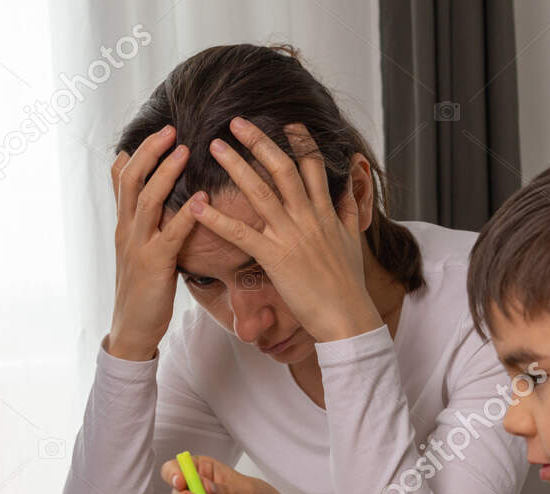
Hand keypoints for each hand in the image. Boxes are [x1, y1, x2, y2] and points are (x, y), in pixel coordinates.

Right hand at [106, 125, 199, 360]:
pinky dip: (186, 214)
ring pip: (147, 200)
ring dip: (166, 172)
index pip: (122, 178)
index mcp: (124, 225)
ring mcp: (138, 247)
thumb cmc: (141, 291)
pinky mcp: (154, 266)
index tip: (159, 130)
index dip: (137, 151)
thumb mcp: (137, 251)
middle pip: (131, 179)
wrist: (132, 329)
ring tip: (185, 151)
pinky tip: (202, 199)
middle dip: (150, 151)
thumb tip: (152, 202)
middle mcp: (127, 230)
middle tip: (171, 129)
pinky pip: (170, 234)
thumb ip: (143, 225)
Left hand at [190, 119, 382, 343]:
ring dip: (236, 166)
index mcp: (325, 211)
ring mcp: (290, 235)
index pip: (313, 166)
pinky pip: (239, 233)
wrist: (348, 315)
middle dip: (259, 141)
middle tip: (236, 122)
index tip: (288, 122)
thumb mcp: (353, 240)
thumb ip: (347, 210)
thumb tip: (350, 186)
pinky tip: (196, 204)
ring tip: (215, 146)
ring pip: (260, 192)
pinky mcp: (274, 257)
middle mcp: (307, 217)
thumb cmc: (349, 283)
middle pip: (282, 168)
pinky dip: (215, 217)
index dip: (301, 141)